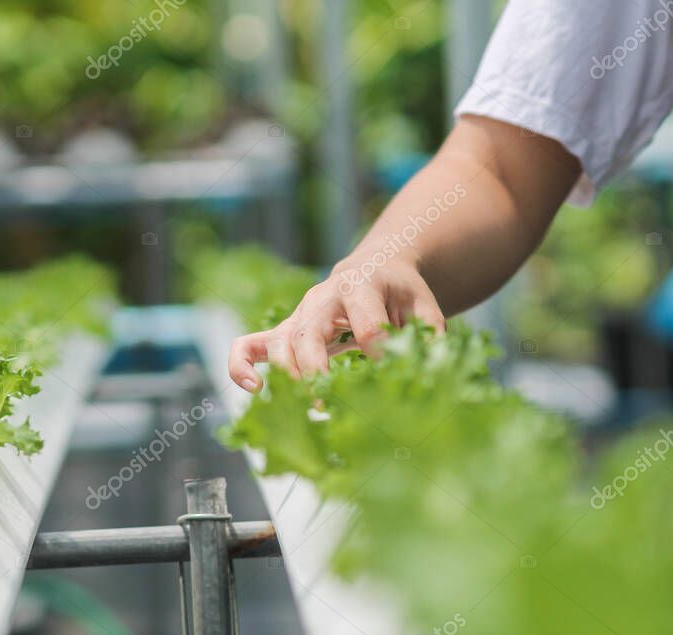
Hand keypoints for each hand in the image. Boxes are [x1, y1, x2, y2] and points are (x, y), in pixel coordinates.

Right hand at [228, 258, 445, 391]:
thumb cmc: (400, 292)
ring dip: (288, 377)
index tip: (389, 381)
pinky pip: (248, 345)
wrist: (374, 266)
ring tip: (309, 406)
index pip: (365, 324)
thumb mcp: (423, 305)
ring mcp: (299, 314)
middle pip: (308, 334)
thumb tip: (431, 371)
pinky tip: (253, 390)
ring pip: (279, 342)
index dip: (377, 355)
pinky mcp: (284, 329)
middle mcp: (322, 298)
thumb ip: (428, 336)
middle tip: (331, 404)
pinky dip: (241, 366)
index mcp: (361, 286)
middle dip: (316, 372)